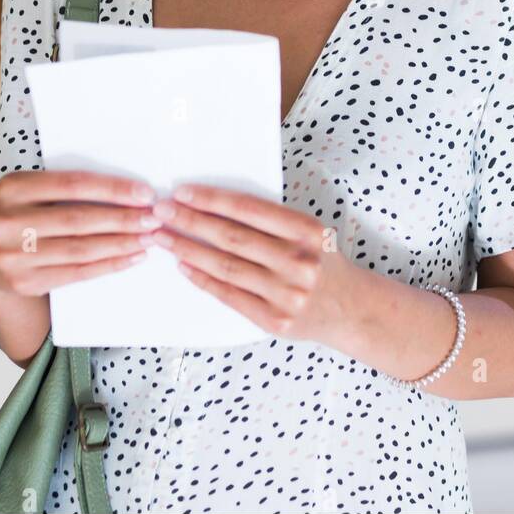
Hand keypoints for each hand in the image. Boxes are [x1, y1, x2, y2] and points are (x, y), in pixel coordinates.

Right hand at [0, 170, 160, 300]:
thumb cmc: (17, 217)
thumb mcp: (26, 193)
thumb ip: (61, 188)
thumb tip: (125, 190)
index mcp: (11, 188)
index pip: (72, 185)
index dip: (112, 189)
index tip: (144, 193)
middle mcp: (7, 222)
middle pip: (79, 220)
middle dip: (123, 219)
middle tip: (155, 218)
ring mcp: (13, 256)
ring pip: (80, 249)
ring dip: (121, 244)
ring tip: (149, 238)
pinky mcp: (24, 283)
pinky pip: (76, 273)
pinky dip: (108, 265)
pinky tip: (131, 258)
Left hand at [147, 183, 352, 342]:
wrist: (351, 308)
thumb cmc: (324, 262)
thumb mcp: (310, 231)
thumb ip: (272, 220)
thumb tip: (215, 205)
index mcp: (307, 232)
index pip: (250, 210)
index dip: (213, 200)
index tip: (184, 193)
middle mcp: (298, 262)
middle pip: (232, 238)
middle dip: (191, 222)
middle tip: (161, 212)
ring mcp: (286, 294)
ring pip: (227, 267)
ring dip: (189, 250)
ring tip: (163, 238)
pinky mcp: (274, 320)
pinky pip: (230, 296)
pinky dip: (204, 279)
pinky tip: (184, 265)